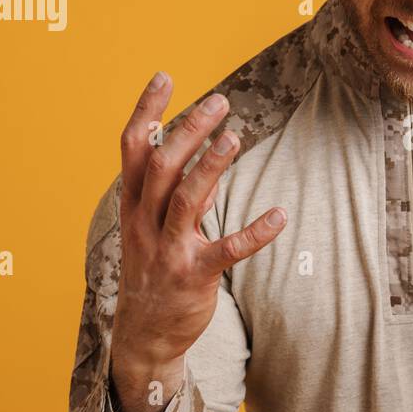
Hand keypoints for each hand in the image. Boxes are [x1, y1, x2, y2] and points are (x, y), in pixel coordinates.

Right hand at [111, 71, 286, 378]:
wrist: (143, 335)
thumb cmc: (153, 270)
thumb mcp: (154, 227)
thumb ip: (180, 193)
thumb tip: (208, 160)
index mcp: (132, 205)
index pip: (133, 148)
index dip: (147, 111)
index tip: (165, 76)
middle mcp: (144, 223)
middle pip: (162, 166)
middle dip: (188, 130)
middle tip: (219, 102)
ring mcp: (167, 250)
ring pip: (186, 200)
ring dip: (212, 166)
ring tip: (235, 137)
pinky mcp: (194, 276)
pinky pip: (227, 250)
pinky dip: (255, 232)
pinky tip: (280, 216)